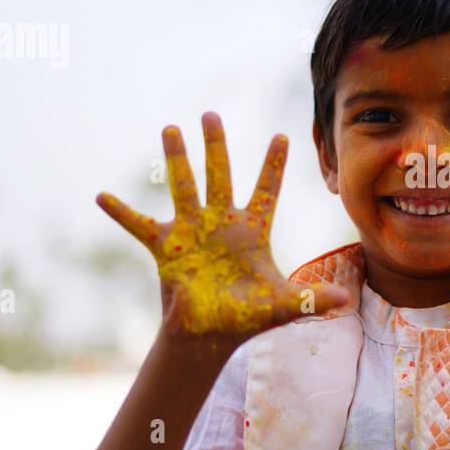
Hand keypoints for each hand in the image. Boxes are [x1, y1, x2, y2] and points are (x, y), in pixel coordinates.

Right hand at [96, 113, 348, 348]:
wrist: (210, 336)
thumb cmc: (247, 318)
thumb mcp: (283, 306)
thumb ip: (312, 300)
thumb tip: (347, 301)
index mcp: (252, 232)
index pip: (266, 191)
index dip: (273, 166)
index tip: (281, 136)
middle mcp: (220, 224)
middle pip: (220, 176)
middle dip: (216, 146)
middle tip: (211, 114)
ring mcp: (191, 233)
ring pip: (183, 188)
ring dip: (176, 160)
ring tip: (170, 129)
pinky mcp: (166, 249)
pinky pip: (139, 226)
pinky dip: (121, 213)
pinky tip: (101, 196)